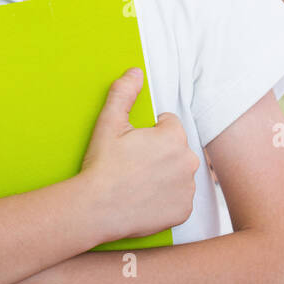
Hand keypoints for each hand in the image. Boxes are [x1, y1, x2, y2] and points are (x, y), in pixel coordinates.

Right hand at [79, 68, 199, 239]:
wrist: (95, 210)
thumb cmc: (102, 166)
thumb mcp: (109, 123)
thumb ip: (124, 93)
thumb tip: (135, 72)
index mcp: (174, 136)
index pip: (169, 125)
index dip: (149, 133)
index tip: (133, 146)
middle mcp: (189, 161)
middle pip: (176, 149)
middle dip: (160, 154)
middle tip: (133, 166)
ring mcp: (187, 188)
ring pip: (178, 174)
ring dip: (165, 176)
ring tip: (138, 184)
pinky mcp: (183, 211)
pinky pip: (178, 199)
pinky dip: (165, 200)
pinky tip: (145, 200)